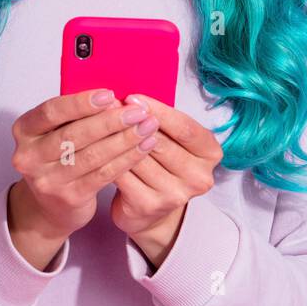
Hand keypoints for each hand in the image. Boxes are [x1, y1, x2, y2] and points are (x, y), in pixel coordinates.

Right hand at [8, 88, 159, 243]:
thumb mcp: (55, 132)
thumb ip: (74, 114)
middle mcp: (29, 156)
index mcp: (24, 130)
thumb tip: (113, 96)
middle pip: (74, 134)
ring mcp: (48, 180)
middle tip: (138, 112)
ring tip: (146, 127)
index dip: (81, 103)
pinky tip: (143, 147)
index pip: (52, 111)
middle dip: (110, 121)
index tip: (110, 95)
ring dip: (124, 139)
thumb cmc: (58, 157)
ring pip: (92, 155)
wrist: (50, 205)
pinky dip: (126, 159)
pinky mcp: (69, 198)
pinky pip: (103, 174)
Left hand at [110, 95, 222, 260]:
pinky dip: (108, 159)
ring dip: (116, 139)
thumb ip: (161, 121)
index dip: (157, 111)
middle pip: (161, 142)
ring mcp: (175, 195)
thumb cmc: (161, 163)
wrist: (150, 208)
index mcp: (210, 153)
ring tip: (97, 122)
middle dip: (132, 122)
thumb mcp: (173, 139)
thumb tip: (129, 101)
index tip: (132, 98)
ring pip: (139, 158)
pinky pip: (123, 175)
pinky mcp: (149, 206)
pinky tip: (96, 147)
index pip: (184, 128)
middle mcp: (198, 177)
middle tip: (108, 106)